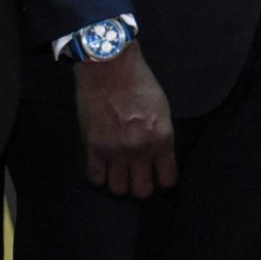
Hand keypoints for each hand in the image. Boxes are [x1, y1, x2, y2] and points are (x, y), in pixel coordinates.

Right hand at [73, 40, 176, 198]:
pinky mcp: (93, 148)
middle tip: (137, 176)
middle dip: (141, 186)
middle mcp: (140, 150)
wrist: (110, 67)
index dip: (163, 180)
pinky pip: (96, 178)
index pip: (167, 179)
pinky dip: (99, 175)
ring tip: (119, 171)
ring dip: (119, 182)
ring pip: (118, 189)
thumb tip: (157, 156)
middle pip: (142, 191)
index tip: (158, 176)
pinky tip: (102, 165)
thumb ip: (160, 136)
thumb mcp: (161, 109)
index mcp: (162, 138)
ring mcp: (115, 152)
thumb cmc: (140, 82)